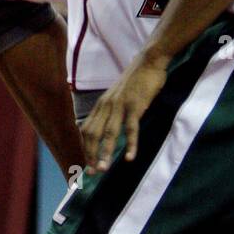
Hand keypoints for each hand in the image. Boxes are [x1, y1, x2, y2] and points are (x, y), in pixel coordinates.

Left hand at [81, 53, 167, 173]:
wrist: (149, 60)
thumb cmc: (136, 79)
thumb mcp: (117, 94)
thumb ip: (111, 109)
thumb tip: (107, 127)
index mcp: (102, 104)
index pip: (87, 129)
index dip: (85, 148)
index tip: (87, 164)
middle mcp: (107, 105)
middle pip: (93, 134)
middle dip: (91, 154)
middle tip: (93, 173)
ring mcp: (121, 105)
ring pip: (109, 133)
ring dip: (105, 153)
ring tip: (103, 169)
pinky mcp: (136, 105)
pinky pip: (131, 128)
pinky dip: (131, 144)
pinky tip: (131, 157)